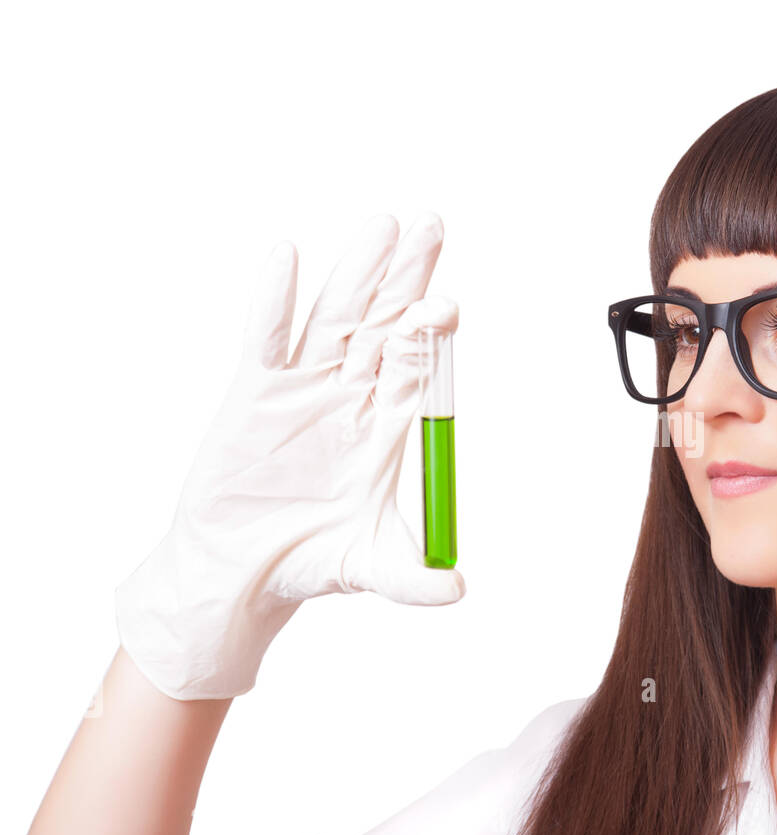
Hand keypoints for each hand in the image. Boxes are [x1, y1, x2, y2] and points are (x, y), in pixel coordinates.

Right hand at [116, 212, 464, 699]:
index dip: (433, 334)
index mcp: (390, 428)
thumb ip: (413, 578)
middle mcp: (353, 397)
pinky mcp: (255, 391)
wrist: (242, 574)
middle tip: (431, 226)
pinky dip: (275, 301)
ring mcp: (305, 388)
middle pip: (387, 325)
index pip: (420, 367)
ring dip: (359, 274)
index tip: (447, 307)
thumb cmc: (309, 564)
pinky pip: (268, 338)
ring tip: (382, 226)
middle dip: (409, 278)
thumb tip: (457, 591)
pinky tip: (285, 257)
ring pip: (337, 319)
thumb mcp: (368, 568)